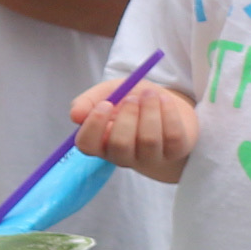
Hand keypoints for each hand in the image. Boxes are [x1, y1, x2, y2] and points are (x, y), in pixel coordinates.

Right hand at [71, 76, 197, 181]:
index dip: (94, 125)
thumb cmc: (133, 101)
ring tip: (150, 95)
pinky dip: (168, 113)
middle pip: (120, 144)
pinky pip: (173, 136)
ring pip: (148, 140)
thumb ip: (89, 100)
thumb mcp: (110, 92)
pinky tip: (165, 101)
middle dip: (128, 116)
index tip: (105, 104)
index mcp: (100, 142)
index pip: (87, 144)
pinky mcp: (175, 151)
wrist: (167, 105)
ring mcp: (150, 157)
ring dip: (149, 111)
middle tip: (133, 98)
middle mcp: (123, 155)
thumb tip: (75, 115)